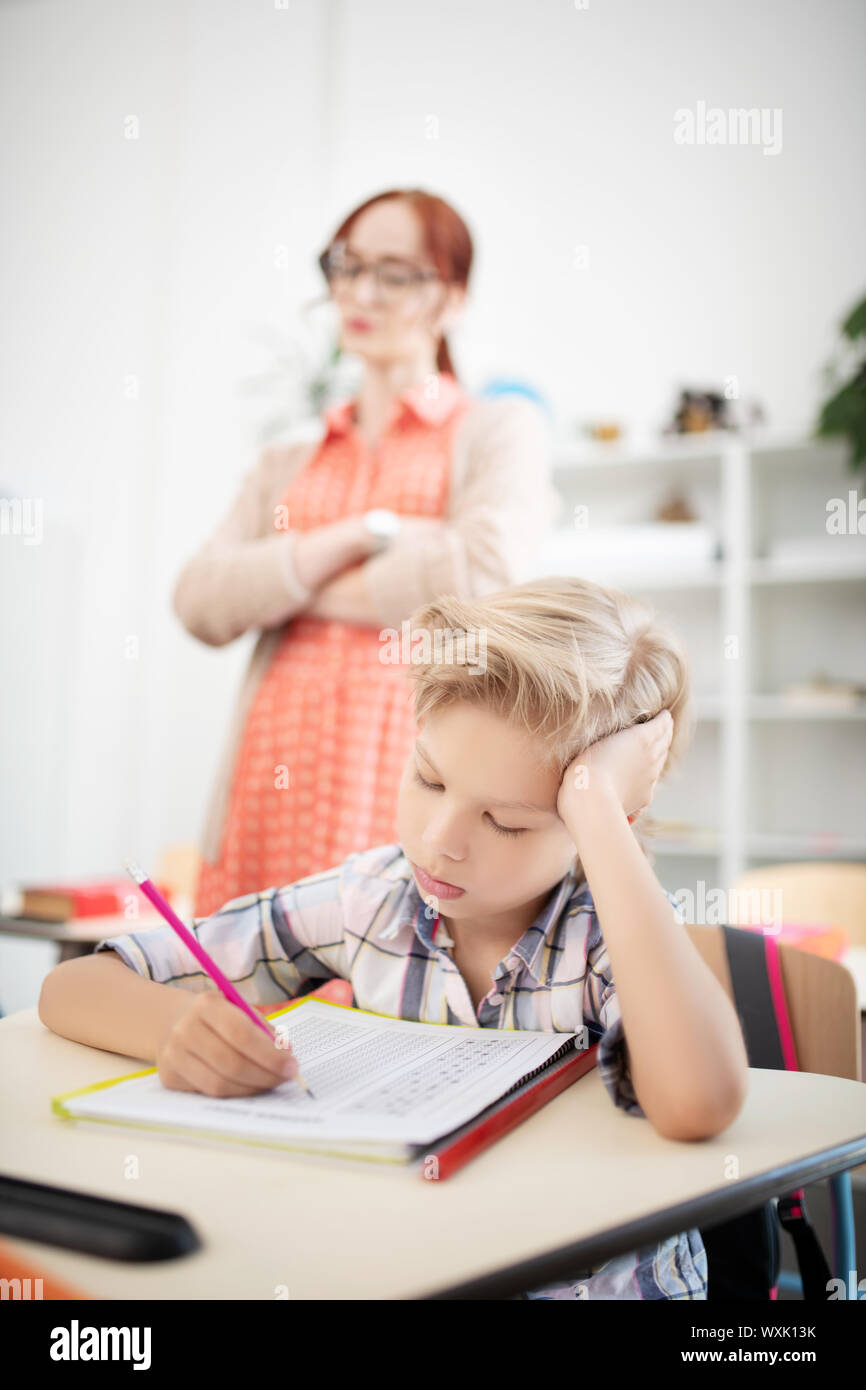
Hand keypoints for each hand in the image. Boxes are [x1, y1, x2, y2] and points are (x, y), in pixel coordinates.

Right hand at [155, 992, 298, 1096]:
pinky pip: (208, 1093)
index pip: (242, 1034)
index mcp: (206, 1005)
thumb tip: (287, 1056)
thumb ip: (262, 1030)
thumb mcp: (238, 1009)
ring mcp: (173, 1055)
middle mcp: (185, 1029)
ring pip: (219, 1084)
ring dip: (251, 1089)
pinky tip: (248, 1087)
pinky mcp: (169, 1077)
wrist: (170, 1021)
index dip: (270, 1054)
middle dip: (265, 1075)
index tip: (292, 1066)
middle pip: (231, 1063)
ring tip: (270, 1083)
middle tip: (285, 1079)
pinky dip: (234, 1093)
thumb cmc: (215, 1016)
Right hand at [556, 709, 673, 825]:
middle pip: (665, 742)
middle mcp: (651, 756)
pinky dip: (655, 772)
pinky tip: (651, 773)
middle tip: (666, 725)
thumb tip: (620, 736)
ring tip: (662, 744)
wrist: (591, 799)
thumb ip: (616, 737)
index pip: (661, 726)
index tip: (665, 715)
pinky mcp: (646, 796)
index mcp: (642, 738)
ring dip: (663, 750)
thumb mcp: (597, 742)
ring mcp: (650, 777)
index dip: (664, 720)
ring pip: (662, 760)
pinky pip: (654, 781)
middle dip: (666, 732)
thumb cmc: (586, 767)